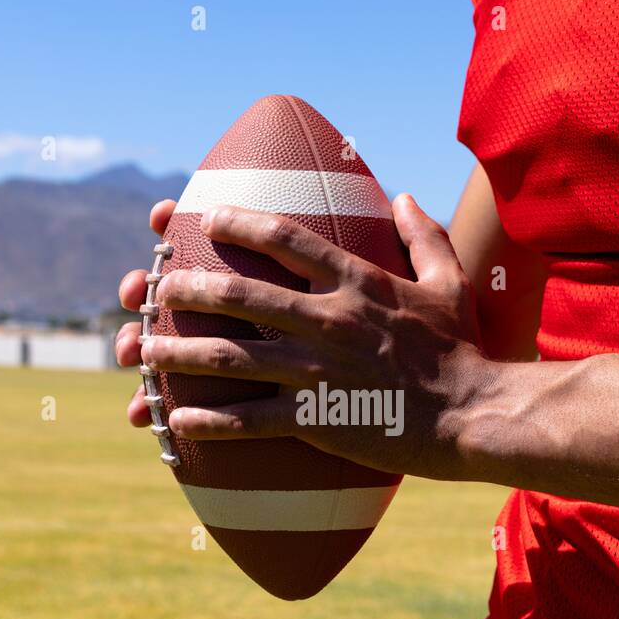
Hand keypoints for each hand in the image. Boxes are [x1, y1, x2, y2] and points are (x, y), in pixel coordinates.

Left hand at [117, 193, 494, 480]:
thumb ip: (423, 236)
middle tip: (156, 289)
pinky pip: (250, 420)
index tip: (207, 219)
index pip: (286, 240)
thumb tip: (403, 196)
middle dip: (189, 289)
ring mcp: (318, 370)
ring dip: (180, 353)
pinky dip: (210, 421)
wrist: (474, 414)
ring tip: (144, 354)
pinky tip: (178, 422)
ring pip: (232, 358)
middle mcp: (328, 320)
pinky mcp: (317, 419)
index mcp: (357, 283)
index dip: (240, 225)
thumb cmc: (464, 351)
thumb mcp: (450, 283)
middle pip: (241, 296)